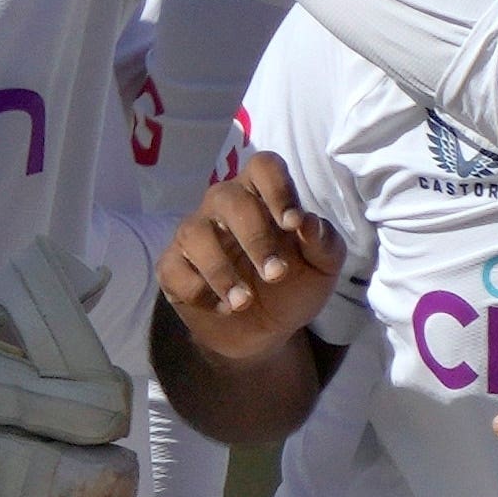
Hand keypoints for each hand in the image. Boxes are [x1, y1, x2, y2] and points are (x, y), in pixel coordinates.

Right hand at [156, 153, 345, 361]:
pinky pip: (174, 269)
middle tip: (276, 275)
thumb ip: (324, 244)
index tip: (293, 225)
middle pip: (229, 197)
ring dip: (221, 271)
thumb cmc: (294, 286)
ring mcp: (194, 233)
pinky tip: (223, 308)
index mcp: (262, 194)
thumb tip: (309, 223)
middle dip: (255, 238)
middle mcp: (223, 205)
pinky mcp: (173, 266)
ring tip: (244, 303)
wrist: (265, 331)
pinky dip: (199, 292)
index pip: (263, 165)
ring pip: (195, 232)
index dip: (278, 189)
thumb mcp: (322, 269)